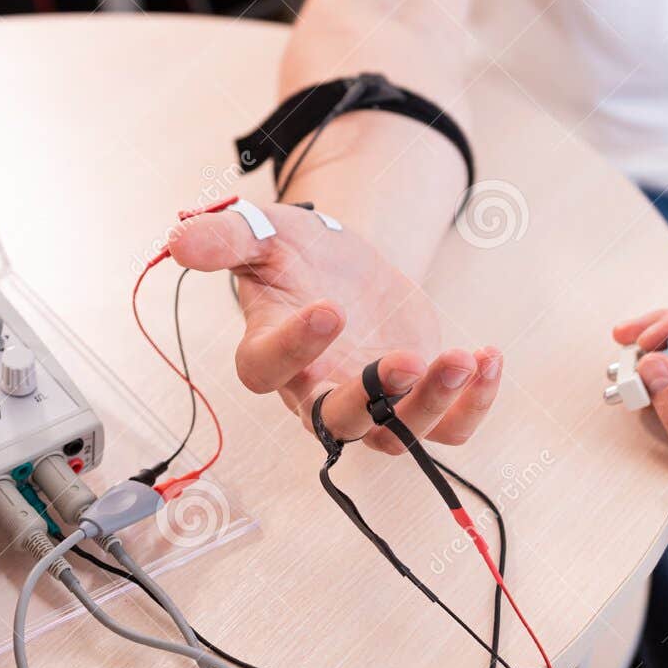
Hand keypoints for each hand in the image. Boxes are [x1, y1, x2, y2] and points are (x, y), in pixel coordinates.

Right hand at [167, 202, 502, 453]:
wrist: (346, 266)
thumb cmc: (296, 255)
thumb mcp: (261, 232)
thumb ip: (223, 237)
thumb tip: (178, 241)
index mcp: (270, 354)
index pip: (267, 370)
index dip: (294, 348)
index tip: (328, 308)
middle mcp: (316, 392)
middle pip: (336, 424)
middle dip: (373, 399)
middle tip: (405, 360)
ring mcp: (370, 405)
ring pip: (397, 435)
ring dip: (432, 404)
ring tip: (465, 358)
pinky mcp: (416, 401)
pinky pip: (449, 429)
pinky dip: (475, 405)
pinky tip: (489, 357)